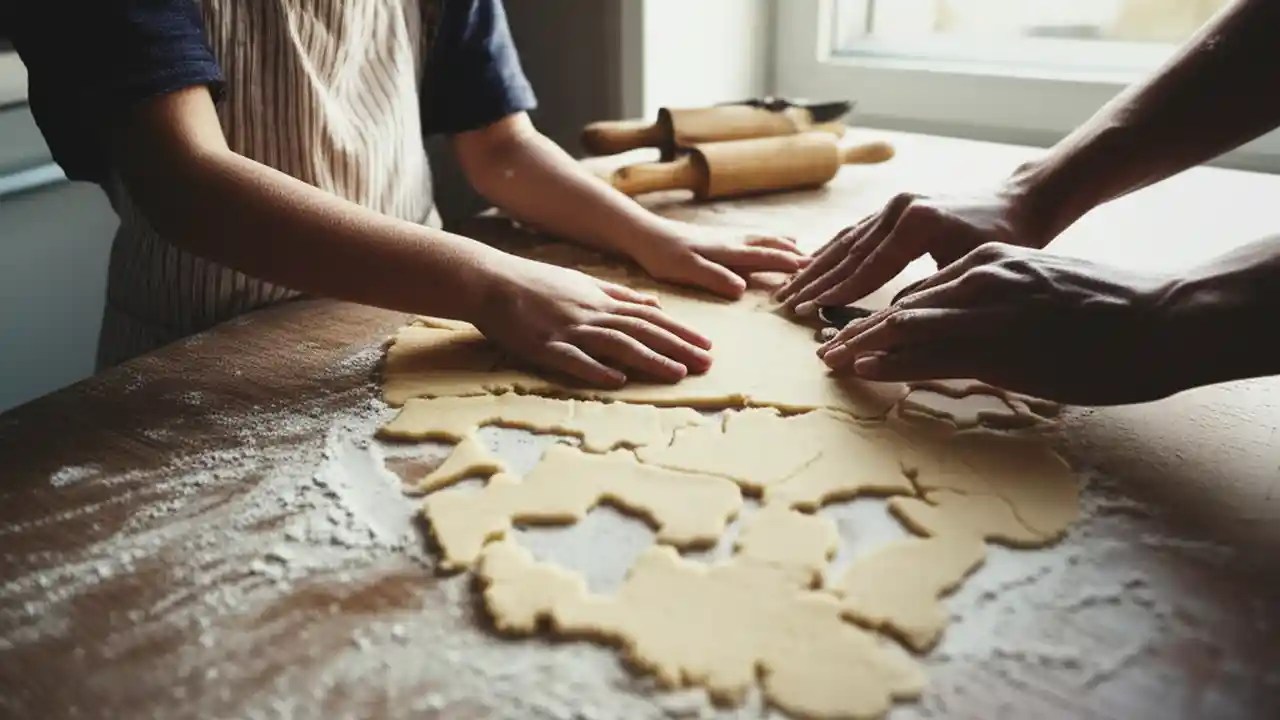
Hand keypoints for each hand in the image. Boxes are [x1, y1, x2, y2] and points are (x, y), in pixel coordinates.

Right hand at [474, 254, 713, 387]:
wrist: (490, 280)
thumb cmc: (535, 282)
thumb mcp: (582, 281)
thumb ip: (619, 293)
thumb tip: (655, 303)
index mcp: (600, 299)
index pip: (649, 316)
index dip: (679, 331)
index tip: (706, 344)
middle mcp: (590, 313)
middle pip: (642, 330)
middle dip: (677, 347)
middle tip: (707, 364)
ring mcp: (568, 329)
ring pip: (616, 345)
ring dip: (650, 360)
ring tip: (678, 374)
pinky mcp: (543, 345)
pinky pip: (573, 360)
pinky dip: (596, 370)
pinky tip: (619, 381)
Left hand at [627, 219, 808, 298]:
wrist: (643, 233)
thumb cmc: (662, 254)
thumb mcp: (686, 270)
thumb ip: (714, 277)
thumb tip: (743, 288)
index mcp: (727, 251)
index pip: (764, 256)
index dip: (787, 263)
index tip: (810, 268)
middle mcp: (730, 241)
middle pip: (768, 244)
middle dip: (792, 252)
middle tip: (815, 260)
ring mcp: (724, 238)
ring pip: (760, 238)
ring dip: (780, 243)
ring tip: (799, 246)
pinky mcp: (715, 238)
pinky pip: (749, 238)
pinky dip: (764, 239)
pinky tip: (762, 241)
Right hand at [775, 188, 1049, 313]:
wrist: (1020, 202)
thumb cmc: (1006, 239)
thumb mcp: (973, 271)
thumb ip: (931, 293)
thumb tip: (892, 323)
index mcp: (915, 223)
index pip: (866, 266)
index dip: (835, 291)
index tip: (808, 311)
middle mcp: (897, 209)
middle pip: (847, 252)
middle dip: (814, 280)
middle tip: (785, 304)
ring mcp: (893, 206)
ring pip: (845, 240)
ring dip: (815, 266)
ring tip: (790, 288)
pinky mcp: (893, 208)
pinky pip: (854, 233)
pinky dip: (831, 252)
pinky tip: (813, 265)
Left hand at [815, 243, 1180, 405]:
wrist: (1160, 316)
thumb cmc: (1108, 309)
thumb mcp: (1042, 290)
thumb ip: (1002, 305)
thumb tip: (976, 331)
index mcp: (990, 264)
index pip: (921, 288)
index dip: (880, 308)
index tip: (849, 324)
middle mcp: (980, 279)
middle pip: (902, 303)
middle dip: (855, 323)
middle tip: (820, 341)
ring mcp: (987, 311)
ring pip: (906, 325)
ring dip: (861, 342)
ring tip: (827, 358)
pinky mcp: (999, 344)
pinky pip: (931, 353)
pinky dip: (893, 360)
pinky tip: (864, 369)